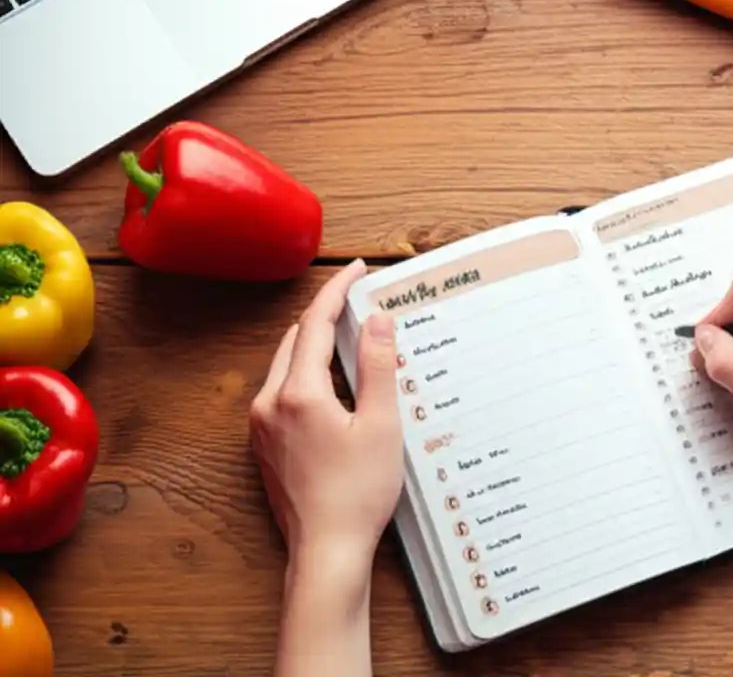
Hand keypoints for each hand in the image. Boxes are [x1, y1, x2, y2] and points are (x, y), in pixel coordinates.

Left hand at [250, 260, 403, 564]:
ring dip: (315, 346)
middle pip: (295, 341)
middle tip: (360, 302)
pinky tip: (337, 387)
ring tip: (353, 341)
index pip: (313, 324)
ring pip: (287, 367)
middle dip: (325, 316)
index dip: (337, 291)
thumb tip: (376, 320)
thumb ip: (377, 367)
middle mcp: (269, 404)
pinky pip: (284, 393)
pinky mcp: (264, 446)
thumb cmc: (357, 495)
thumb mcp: (381, 425)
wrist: (325, 553)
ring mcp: (262, 427)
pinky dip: (308, 375)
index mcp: (297, 394)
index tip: (358, 270)